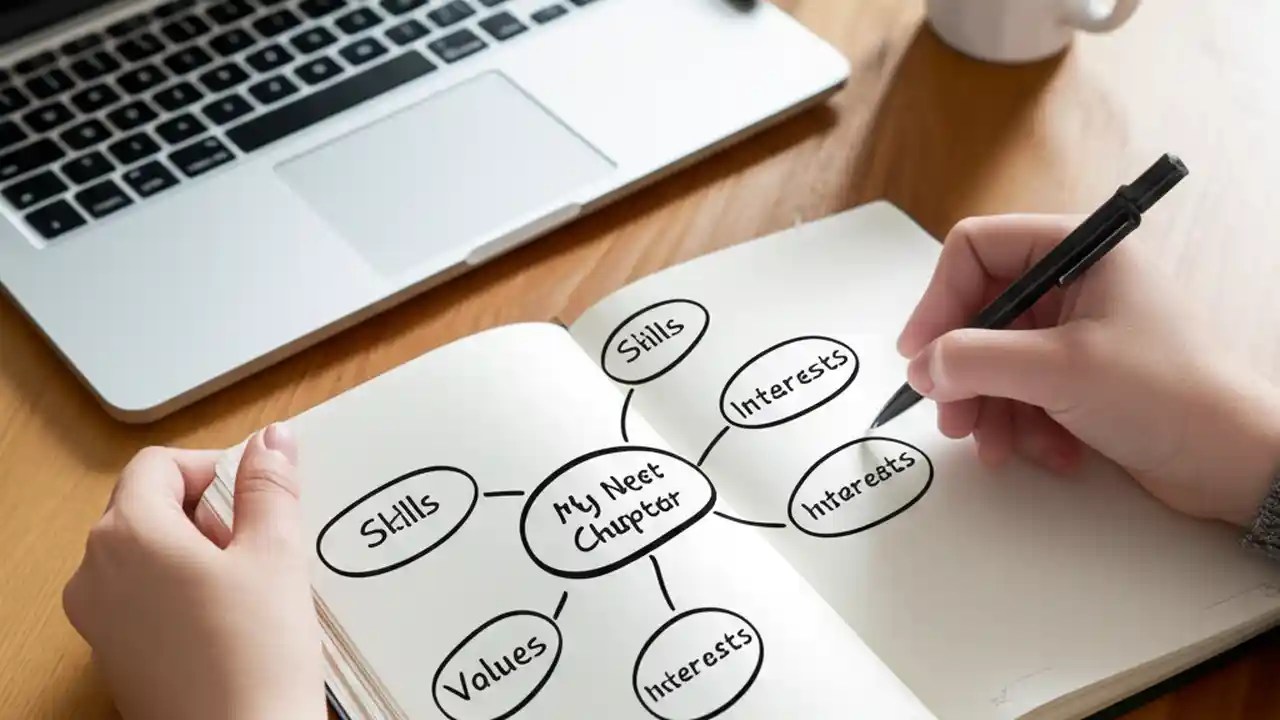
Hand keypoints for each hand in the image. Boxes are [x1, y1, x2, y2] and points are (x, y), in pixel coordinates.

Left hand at [63, 425, 324, 719]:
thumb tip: (271, 440)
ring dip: (194, 550)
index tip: (256, 490)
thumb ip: (269, 486)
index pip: (159, 464)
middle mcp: (96, 572)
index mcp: (128, 534)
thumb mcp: (276, 554)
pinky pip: (141, 596)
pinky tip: (230, 619)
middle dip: (204, 509)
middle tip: (259, 540)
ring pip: (144, 552)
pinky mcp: (114, 653)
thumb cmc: (254, 661)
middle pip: (145, 505)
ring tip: (249, 583)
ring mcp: (98, 617)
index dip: (213, 466)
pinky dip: (180, 591)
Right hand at [898, 215, 1279, 527]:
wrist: (1237, 463)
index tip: (919, 352)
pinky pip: (1022, 390)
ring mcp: (1078, 330)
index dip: (939, 299)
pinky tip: (1044, 452)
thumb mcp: (1059, 371)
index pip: (977, 249)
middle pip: (980, 311)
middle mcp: (1076, 282)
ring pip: (995, 358)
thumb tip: (923, 364)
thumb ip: (976, 359)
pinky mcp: (1082, 376)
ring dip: (988, 406)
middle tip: (951, 414)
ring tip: (995, 446)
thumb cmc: (1170, 396)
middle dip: (962, 369)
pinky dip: (1021, 424)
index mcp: (1080, 249)